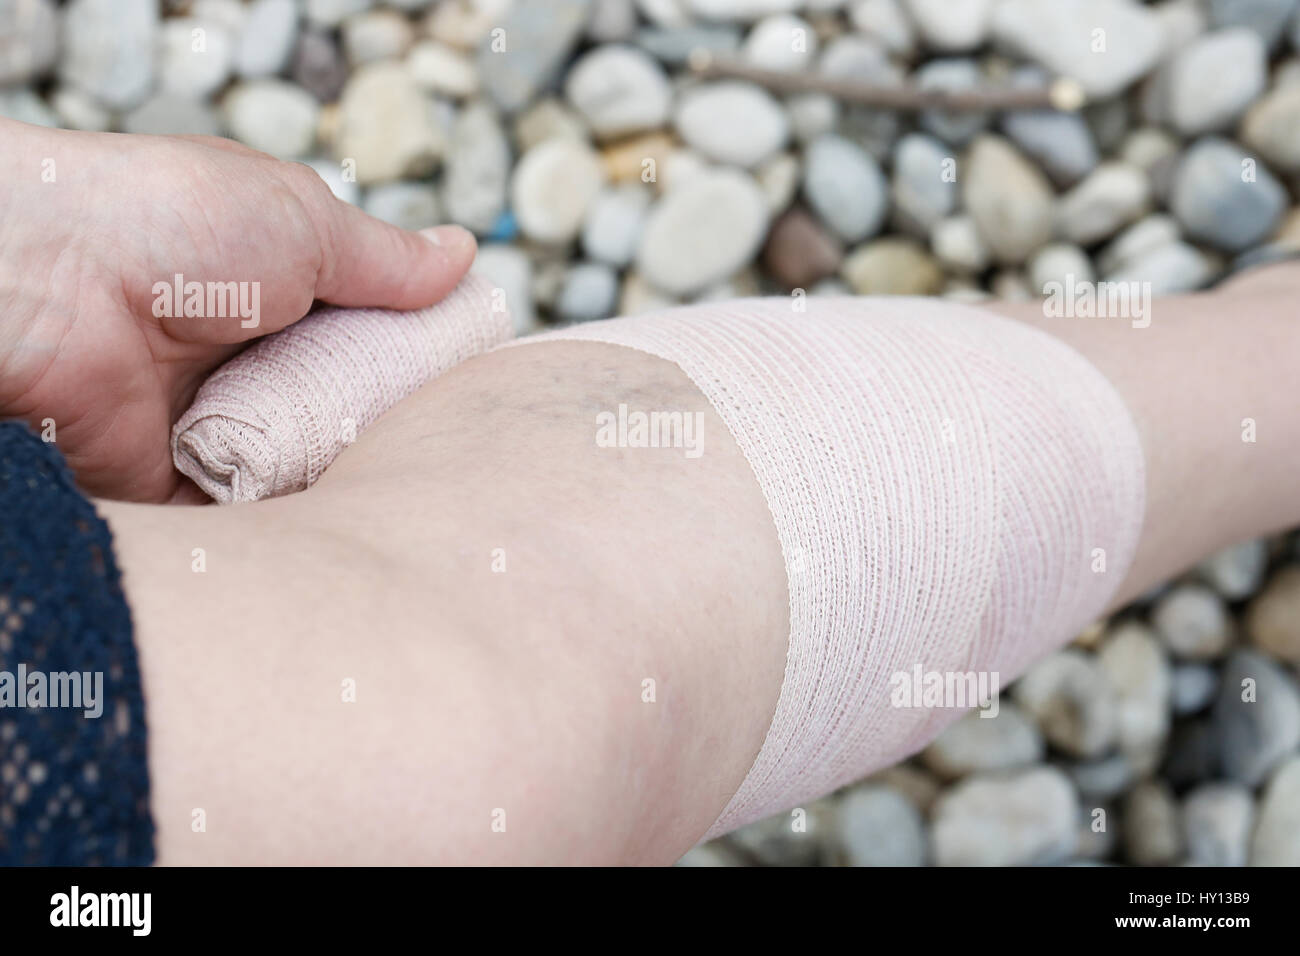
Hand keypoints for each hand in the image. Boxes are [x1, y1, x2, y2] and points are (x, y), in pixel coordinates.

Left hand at [0, 118, 475, 501]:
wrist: (46, 284)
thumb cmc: (171, 225)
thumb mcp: (302, 221)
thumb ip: (386, 257)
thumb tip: (465, 253)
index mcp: (276, 286)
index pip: (367, 330)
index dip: (416, 354)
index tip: (467, 379)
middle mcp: (248, 354)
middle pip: (343, 404)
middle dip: (387, 422)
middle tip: (442, 441)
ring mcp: (213, 418)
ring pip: (304, 462)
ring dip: (344, 470)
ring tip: (406, 484)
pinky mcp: (177, 480)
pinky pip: (250, 510)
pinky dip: (290, 516)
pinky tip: (344, 518)